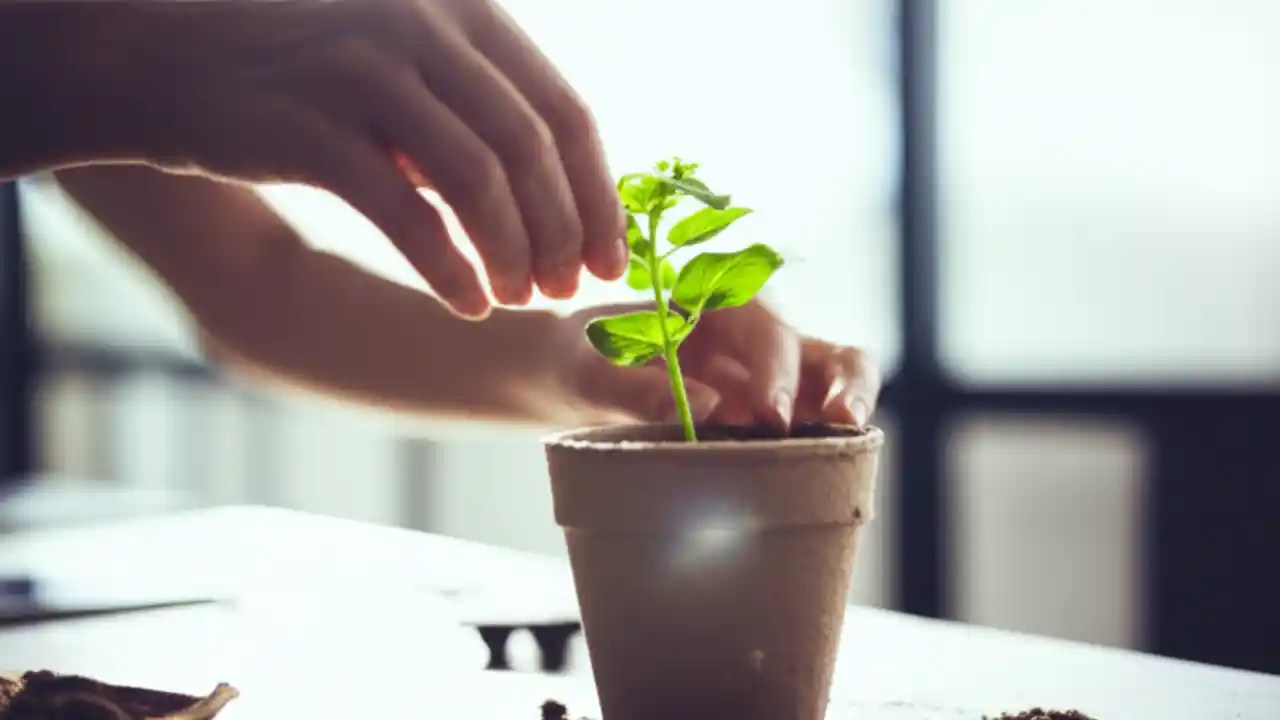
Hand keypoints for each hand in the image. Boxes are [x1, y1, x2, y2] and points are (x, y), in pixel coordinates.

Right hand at [4, 0, 626, 316]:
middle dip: (562, 231)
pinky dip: (448, 267)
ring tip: (521, 299)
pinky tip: (468, 306)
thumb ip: (482, 122)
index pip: (564, 112)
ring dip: (511, 252)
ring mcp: (365, 73)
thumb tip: (567, 211)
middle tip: (567, 289)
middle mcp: (422, 30)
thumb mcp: (412, 77)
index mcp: (465, 16)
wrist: (178, 62)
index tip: (613, 259)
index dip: (599, 195)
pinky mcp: (310, 127)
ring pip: (477, 179)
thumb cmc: (315, 82)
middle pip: (530, 148)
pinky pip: (404, 211)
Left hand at [549, 301, 880, 431]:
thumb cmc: (579, 364)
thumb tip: (706, 406)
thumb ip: (636, 387)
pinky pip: (811, 430)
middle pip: (823, 350)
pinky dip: (824, 447)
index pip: (766, 327)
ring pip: (835, 385)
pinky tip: (824, 474)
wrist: (572, 384)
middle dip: (844, 382)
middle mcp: (755, 342)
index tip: (768, 414)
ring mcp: (770, 382)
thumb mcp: (589, 373)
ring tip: (851, 440)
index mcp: (716, 306)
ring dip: (851, 409)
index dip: (777, 368)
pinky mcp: (769, 422)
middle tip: (841, 422)